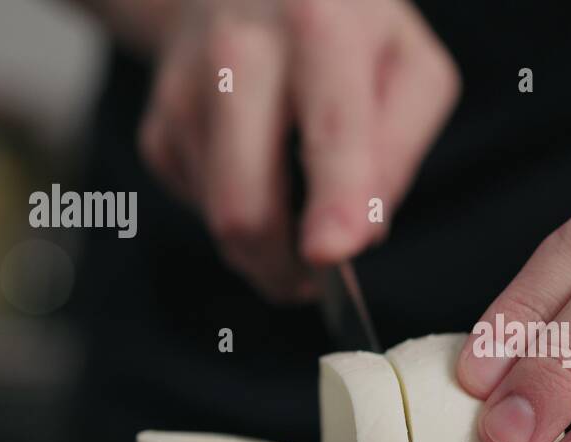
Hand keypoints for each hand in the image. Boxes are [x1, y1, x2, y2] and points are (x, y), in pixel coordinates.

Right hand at [138, 0, 458, 301]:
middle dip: (285, 268)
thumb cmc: (350, 32)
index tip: (331, 253)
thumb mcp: (412, 68)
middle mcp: (239, 51)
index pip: (328, 127)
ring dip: (266, 251)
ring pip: (219, 217)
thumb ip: (401, 147)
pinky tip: (261, 173)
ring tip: (301, 227)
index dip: (332, 197)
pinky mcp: (158, 123)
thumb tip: (364, 229)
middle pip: (245, 200)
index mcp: (320, 27)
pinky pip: (200, 207)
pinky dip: (239, 214)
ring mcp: (186, 88)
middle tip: (319, 285)